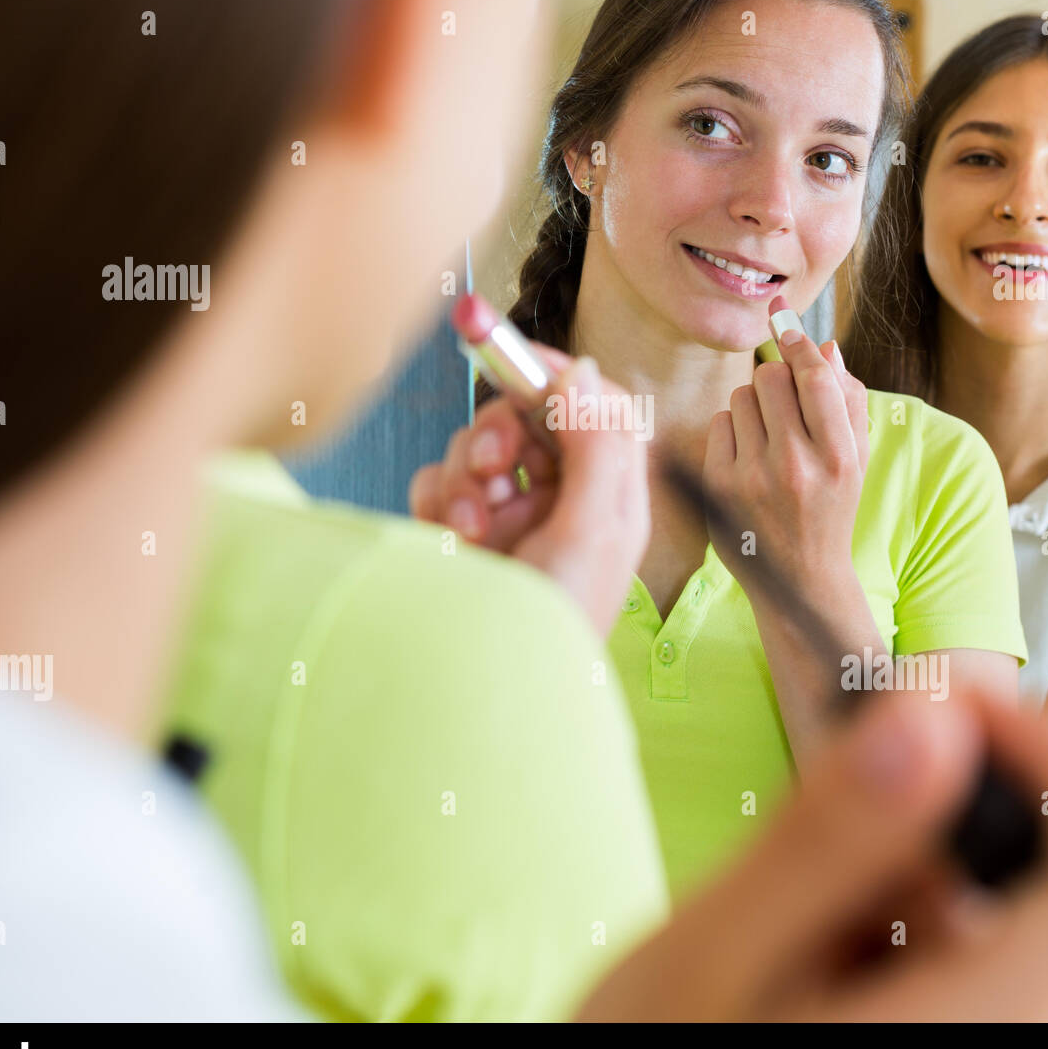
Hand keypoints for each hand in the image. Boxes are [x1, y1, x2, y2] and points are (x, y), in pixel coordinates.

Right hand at [409, 346, 650, 636]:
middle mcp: (559, 495)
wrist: (490, 690)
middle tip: (492, 462)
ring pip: (475, 446)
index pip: (590, 406)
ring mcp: (508, 513)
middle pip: (525, 418)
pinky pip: (439, 479)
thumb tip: (583, 372)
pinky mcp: (462, 528)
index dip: (557, 375)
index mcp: (608, 490)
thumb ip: (593, 445)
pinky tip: (454, 537)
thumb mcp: (592, 531)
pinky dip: (440, 499)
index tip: (520, 358)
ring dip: (467, 476)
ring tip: (473, 526)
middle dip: (501, 433)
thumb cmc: (557, 621)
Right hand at [576, 688, 1047, 1021]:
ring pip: (1003, 884)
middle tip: (871, 738)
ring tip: (798, 876)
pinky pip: (957, 914)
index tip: (957, 697)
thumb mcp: (710, 952)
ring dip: (915, 835)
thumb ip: (824, 842)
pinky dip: (893, 875)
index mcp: (959, 1029)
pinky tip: (812, 912)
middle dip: (980, 774)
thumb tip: (928, 723)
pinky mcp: (944, 1007)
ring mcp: (975, 1021)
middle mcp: (996, 1030)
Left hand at [704, 297, 868, 601]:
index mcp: (839, 456)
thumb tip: (824, 345)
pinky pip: (719, 424)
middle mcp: (796, 466)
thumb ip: (846, 399)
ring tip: (769, 439)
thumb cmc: (832, 507)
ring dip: (754, 405)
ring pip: (740, 397)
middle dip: (776, 379)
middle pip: (769, 378)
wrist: (800, 577)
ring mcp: (752, 478)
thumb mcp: (856, 458)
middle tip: (784, 402)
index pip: (814, 378)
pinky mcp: (717, 487)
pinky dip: (733, 431)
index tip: (784, 322)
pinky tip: (748, 459)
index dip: (797, 343)